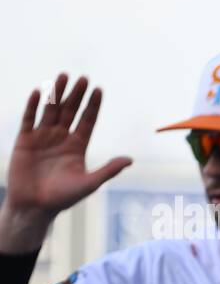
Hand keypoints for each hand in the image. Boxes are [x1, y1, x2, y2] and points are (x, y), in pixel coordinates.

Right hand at [0, 75, 131, 251]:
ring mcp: (43, 137)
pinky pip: (29, 119)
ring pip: (51, 110)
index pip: (87, 120)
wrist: (35, 206)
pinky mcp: (25, 140)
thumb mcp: (90, 183)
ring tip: (63, 77)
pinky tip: (38, 91)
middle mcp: (61, 138)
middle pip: (70, 111)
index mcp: (77, 146)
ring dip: (56, 94)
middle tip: (83, 78)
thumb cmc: (64, 198)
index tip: (99, 89)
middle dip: (76, 95)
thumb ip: (109, 170)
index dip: (93, 105)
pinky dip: (32, 106)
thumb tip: (130, 160)